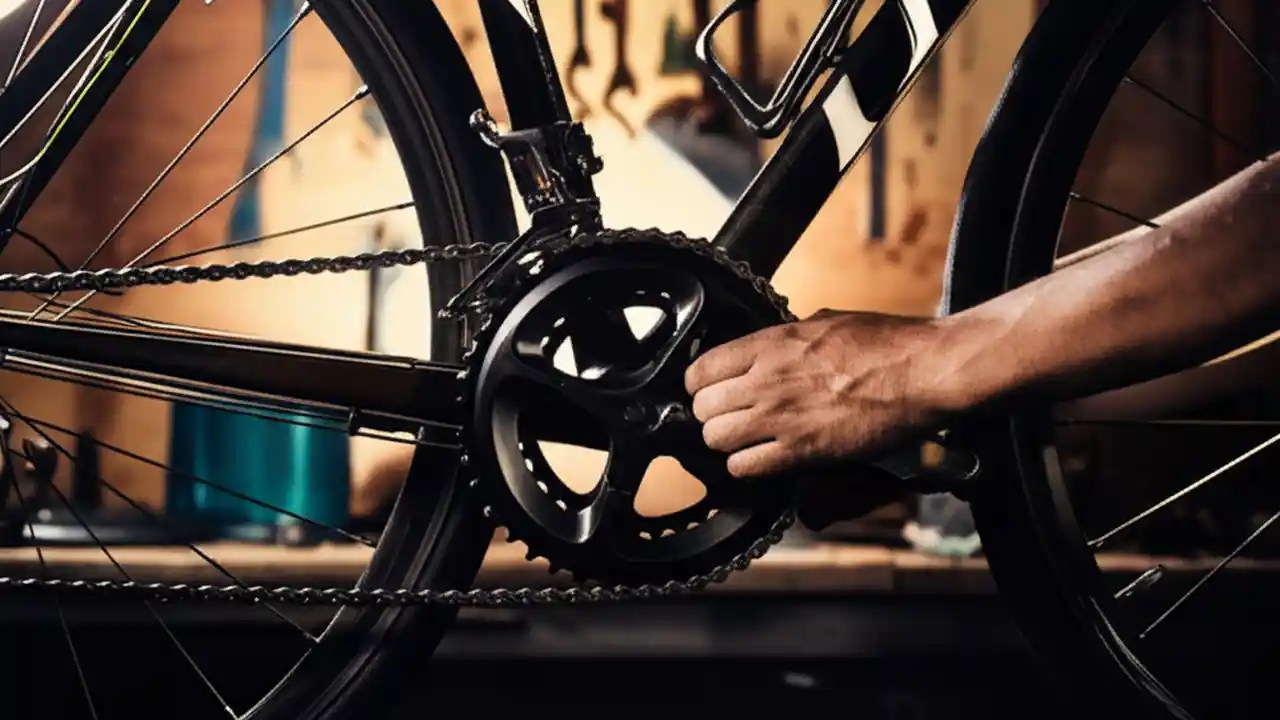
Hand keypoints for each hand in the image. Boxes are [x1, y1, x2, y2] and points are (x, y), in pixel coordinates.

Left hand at [684, 309, 957, 479]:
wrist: (923, 371)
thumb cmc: (886, 343)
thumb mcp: (824, 321)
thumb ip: (787, 338)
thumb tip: (770, 346)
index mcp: (771, 344)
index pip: (701, 369)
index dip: (700, 384)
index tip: (709, 390)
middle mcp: (767, 380)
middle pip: (703, 408)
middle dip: (711, 414)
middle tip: (729, 417)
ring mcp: (782, 417)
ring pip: (716, 439)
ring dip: (726, 442)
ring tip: (744, 440)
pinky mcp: (803, 451)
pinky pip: (745, 467)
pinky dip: (746, 467)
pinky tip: (762, 459)